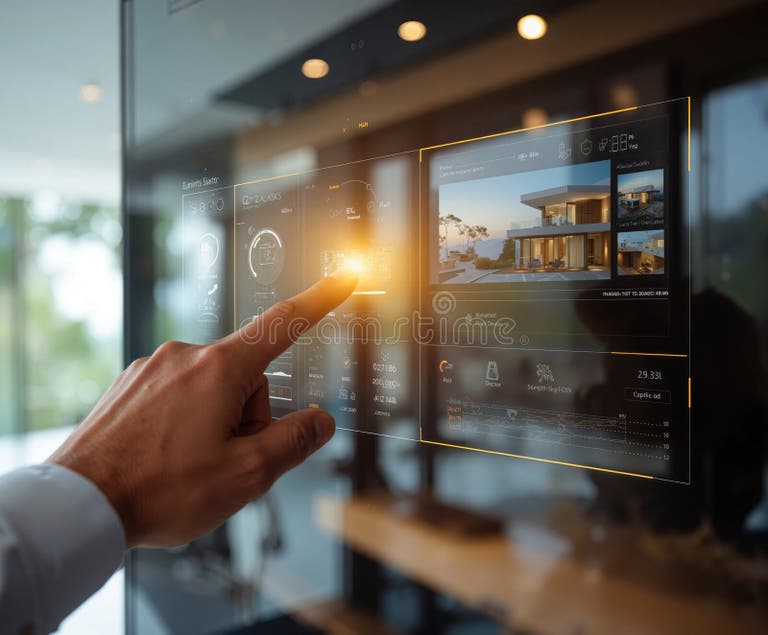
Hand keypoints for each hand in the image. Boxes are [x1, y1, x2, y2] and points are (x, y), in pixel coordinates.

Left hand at [47, 271, 357, 548]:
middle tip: (225, 461)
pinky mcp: (132, 384)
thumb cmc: (159, 490)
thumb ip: (294, 442)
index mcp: (220, 370)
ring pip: (212, 390)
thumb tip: (319, 421)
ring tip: (188, 464)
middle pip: (248, 379)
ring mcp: (153, 368)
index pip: (283, 324)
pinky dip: (184, 423)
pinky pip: (179, 395)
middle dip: (249, 418)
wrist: (78, 505)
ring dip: (215, 423)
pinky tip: (165, 457)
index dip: (320, 300)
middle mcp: (186, 356)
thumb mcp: (246, 475)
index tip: (342, 277)